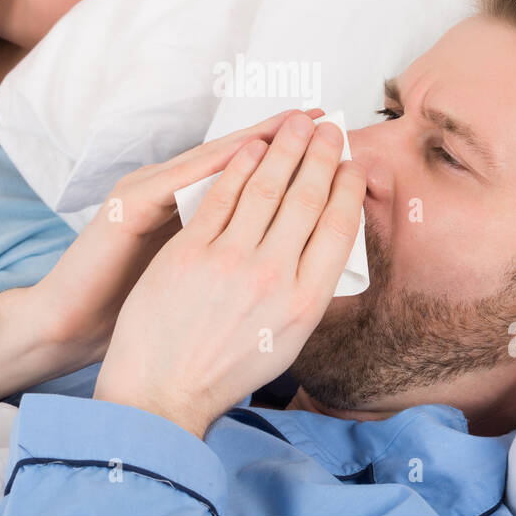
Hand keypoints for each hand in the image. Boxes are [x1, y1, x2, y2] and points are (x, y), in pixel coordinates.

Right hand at [0, 108, 323, 404]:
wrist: (74, 325)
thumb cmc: (143, 314)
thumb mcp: (201, 277)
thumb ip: (238, 252)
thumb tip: (299, 250)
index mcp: (191, 207)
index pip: (253, 175)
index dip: (296, 161)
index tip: (339, 150)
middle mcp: (170, 187)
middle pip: (238, 154)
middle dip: (286, 137)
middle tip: (327, 120)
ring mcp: (147, 189)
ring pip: (210, 157)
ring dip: (256, 138)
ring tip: (295, 123)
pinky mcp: (128, 203)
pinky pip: (177, 178)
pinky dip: (213, 165)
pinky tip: (247, 153)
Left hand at [93, 112, 365, 438]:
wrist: (162, 393)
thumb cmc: (224, 371)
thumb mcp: (286, 341)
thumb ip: (306, 291)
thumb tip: (326, 241)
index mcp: (305, 303)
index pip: (338, 228)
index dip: (349, 188)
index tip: (353, 163)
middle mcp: (273, 279)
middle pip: (307, 199)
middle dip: (322, 154)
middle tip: (330, 128)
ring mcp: (229, 263)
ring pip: (266, 188)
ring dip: (285, 147)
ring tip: (298, 122)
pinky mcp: (189, 252)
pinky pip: (221, 197)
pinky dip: (239, 166)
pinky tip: (251, 145)